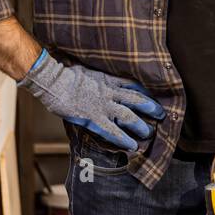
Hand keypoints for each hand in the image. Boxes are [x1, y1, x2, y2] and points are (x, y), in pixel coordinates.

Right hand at [18, 50, 165, 149]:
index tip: (154, 96)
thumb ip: (95, 74)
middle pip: (135, 100)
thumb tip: (96, 74)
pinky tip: (132, 146)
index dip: (145, 92)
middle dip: (150, 107)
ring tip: (149, 133)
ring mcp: (102, 106)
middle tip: (161, 115)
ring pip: (128, 115)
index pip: (132, 85)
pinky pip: (112, 130)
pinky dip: (123, 139)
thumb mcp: (86, 68)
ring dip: (140, 125)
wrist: (53, 81)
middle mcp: (109, 92)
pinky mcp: (93, 119)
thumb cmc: (65, 74)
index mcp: (107, 80)